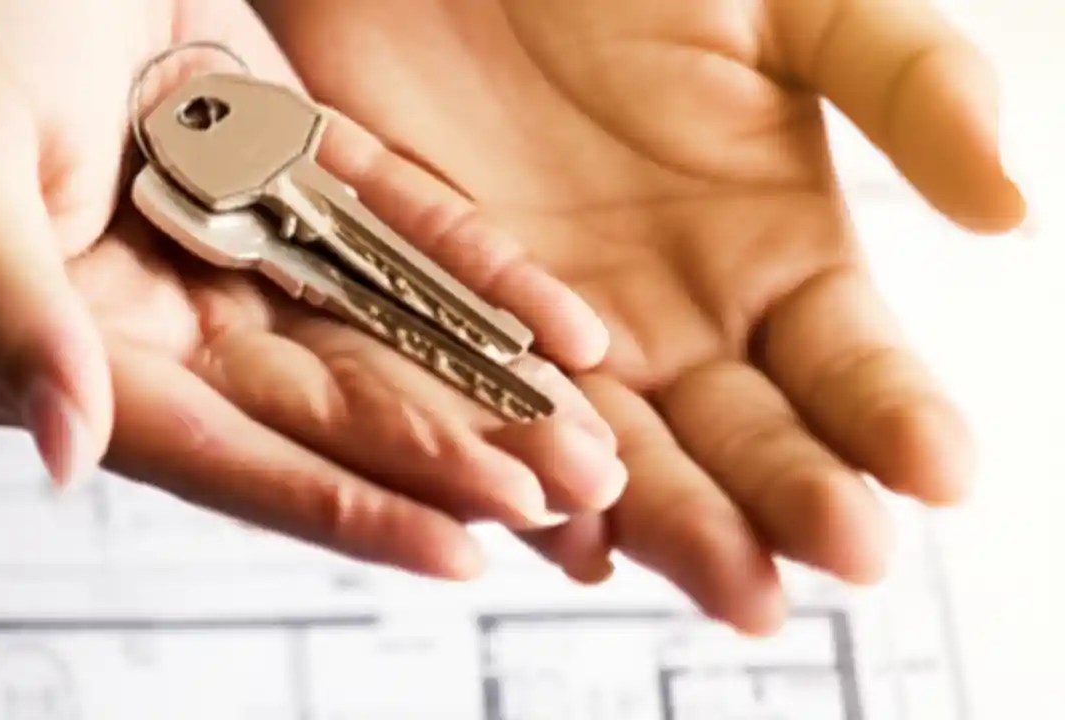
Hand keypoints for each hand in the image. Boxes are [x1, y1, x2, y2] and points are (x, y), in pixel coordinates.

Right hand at [0, 0, 624, 576]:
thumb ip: (4, 310)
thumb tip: (66, 452)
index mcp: (85, 348)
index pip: (228, 453)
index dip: (339, 505)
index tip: (459, 552)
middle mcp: (179, 319)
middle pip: (333, 409)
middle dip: (454, 457)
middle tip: (574, 495)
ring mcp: (250, 251)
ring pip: (385, 337)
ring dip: (490, 390)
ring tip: (596, 441)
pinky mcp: (303, 179)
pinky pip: (402, 236)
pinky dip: (480, 279)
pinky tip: (562, 331)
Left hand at [260, 0, 1026, 630]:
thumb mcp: (792, 6)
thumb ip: (904, 84)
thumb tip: (1009, 204)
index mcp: (773, 256)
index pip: (851, 365)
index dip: (897, 416)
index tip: (939, 471)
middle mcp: (676, 318)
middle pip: (746, 440)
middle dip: (794, 501)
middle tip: (839, 555)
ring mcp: (563, 337)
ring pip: (628, 458)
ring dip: (677, 523)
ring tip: (730, 579)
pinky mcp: (452, 329)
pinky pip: (489, 420)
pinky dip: (525, 474)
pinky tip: (574, 529)